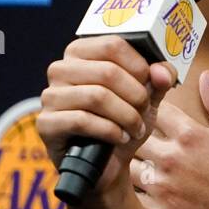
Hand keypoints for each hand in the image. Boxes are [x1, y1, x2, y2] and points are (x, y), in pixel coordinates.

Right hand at [36, 36, 177, 197]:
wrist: (109, 164)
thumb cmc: (125, 122)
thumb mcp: (148, 97)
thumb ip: (158, 79)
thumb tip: (162, 72)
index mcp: (82, 52)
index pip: (113, 44)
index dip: (139, 65)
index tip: (151, 83)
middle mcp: (60, 69)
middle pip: (107, 71)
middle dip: (136, 94)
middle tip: (145, 110)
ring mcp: (50, 96)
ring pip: (96, 96)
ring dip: (126, 115)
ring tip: (136, 127)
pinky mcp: (46, 123)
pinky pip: (81, 120)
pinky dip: (110, 130)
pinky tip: (121, 137)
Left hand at [131, 70, 208, 208]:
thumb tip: (206, 75)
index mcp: (191, 135)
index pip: (157, 109)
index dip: (152, 107)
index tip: (152, 111)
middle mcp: (171, 158)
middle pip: (135, 135)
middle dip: (136, 134)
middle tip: (140, 138)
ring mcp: (162, 187)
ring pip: (128, 166)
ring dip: (132, 163)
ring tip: (140, 165)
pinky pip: (131, 198)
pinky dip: (132, 193)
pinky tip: (140, 192)